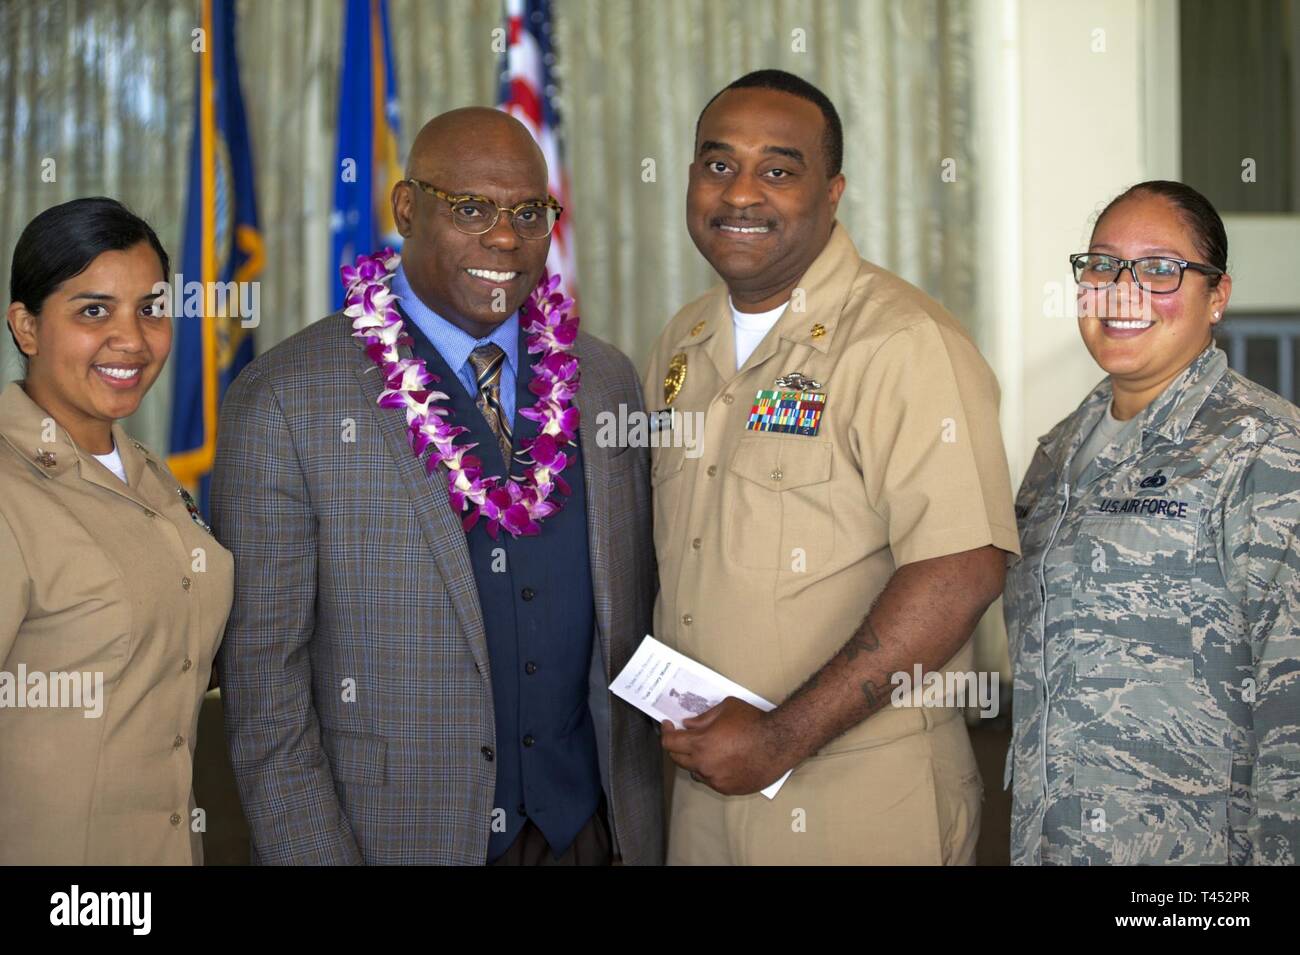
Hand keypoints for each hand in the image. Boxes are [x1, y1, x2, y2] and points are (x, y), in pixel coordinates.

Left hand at [660, 697, 792, 795]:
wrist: (780, 742)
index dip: (666, 732)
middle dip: (677, 746)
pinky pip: (712, 781)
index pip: (670, 743)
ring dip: (695, 760)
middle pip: (678, 759)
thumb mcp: (726, 708)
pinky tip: (722, 761)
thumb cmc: (754, 722)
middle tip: (683, 737)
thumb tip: (689, 725)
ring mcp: (716, 780)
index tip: (668, 726)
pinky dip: (712, 771)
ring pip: (695, 772)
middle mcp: (705, 765)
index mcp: (701, 744)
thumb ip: (703, 718)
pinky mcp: (729, 788)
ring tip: (707, 750)